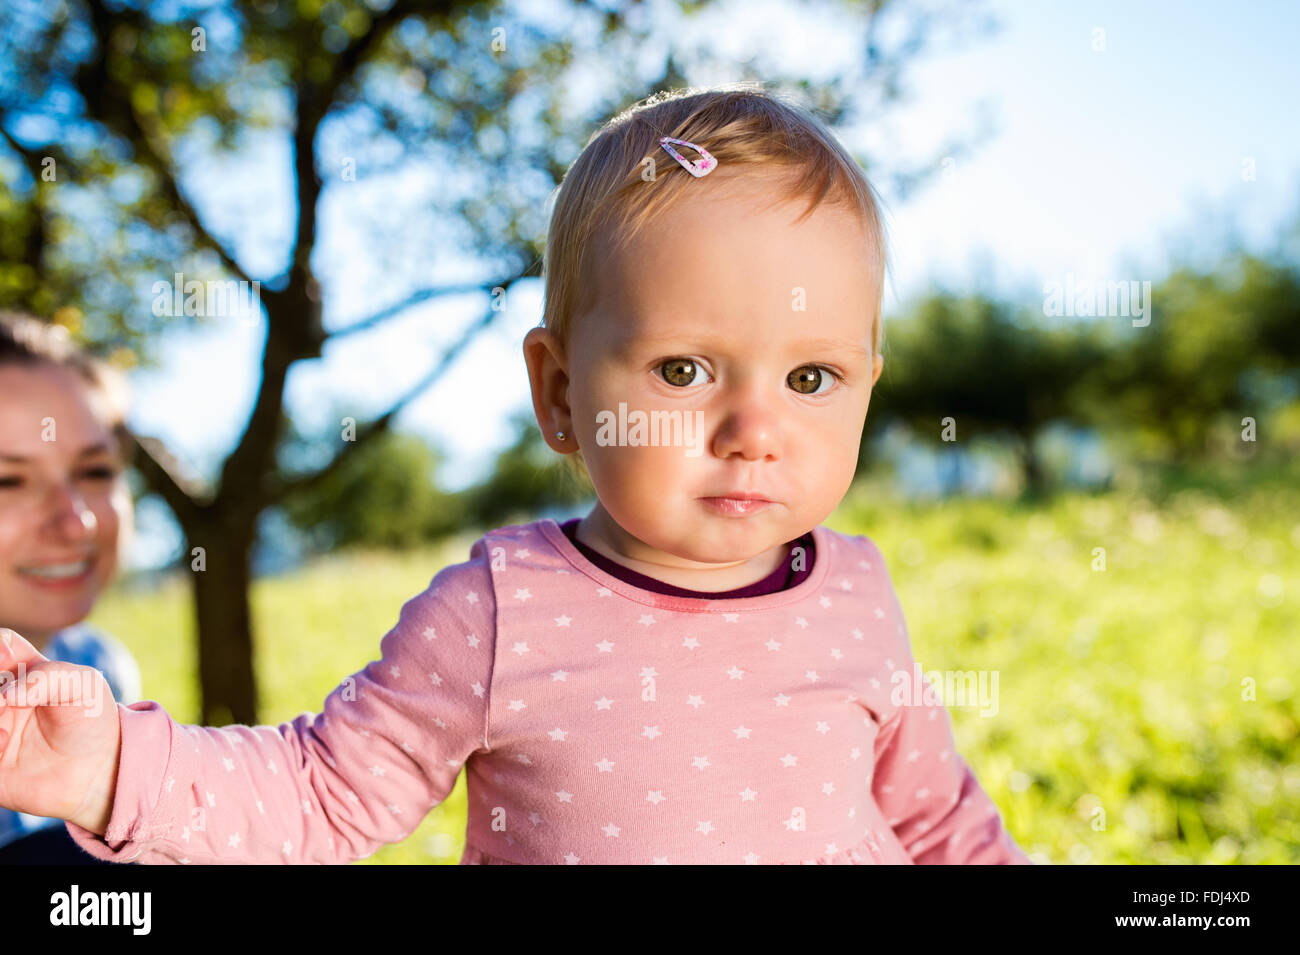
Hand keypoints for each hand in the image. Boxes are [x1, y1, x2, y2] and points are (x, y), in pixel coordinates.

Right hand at [0, 628, 121, 833]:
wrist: (97, 769)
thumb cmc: (91, 721)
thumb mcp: (84, 686)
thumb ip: (48, 676)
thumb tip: (6, 693)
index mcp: (24, 671)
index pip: (1, 646)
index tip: (5, 659)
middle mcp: (2, 696)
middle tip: (5, 701)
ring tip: (6, 730)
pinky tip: (4, 744)